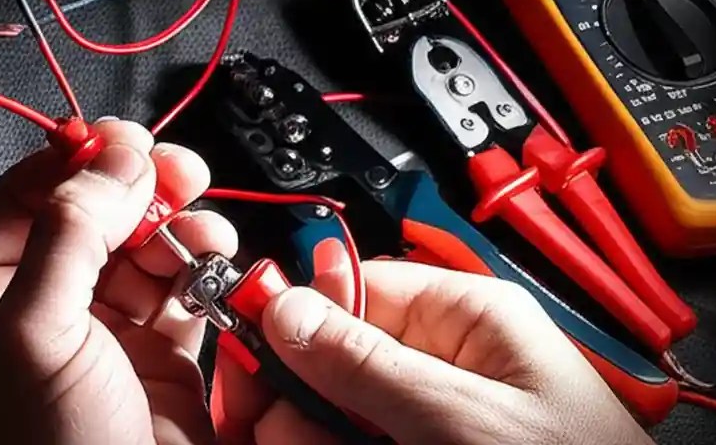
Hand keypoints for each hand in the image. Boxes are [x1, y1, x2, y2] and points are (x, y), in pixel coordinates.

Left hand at [0, 119, 235, 443]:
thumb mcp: (40, 328)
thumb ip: (71, 232)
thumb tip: (109, 156)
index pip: (26, 197)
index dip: (73, 160)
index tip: (119, 137)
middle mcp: (42, 303)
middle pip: (92, 212)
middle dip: (136, 185)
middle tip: (174, 170)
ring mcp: (104, 326)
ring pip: (144, 241)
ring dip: (176, 222)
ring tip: (199, 229)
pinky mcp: (160, 350)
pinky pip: (183, 282)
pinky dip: (203, 263)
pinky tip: (214, 260)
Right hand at [214, 260, 652, 444]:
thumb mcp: (461, 419)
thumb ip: (368, 365)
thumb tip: (286, 309)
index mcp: (470, 318)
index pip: (355, 287)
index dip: (293, 316)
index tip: (245, 352)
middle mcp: (449, 360)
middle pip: (336, 356)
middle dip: (300, 393)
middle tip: (279, 431)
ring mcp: (437, 417)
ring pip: (340, 412)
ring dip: (312, 433)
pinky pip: (361, 441)